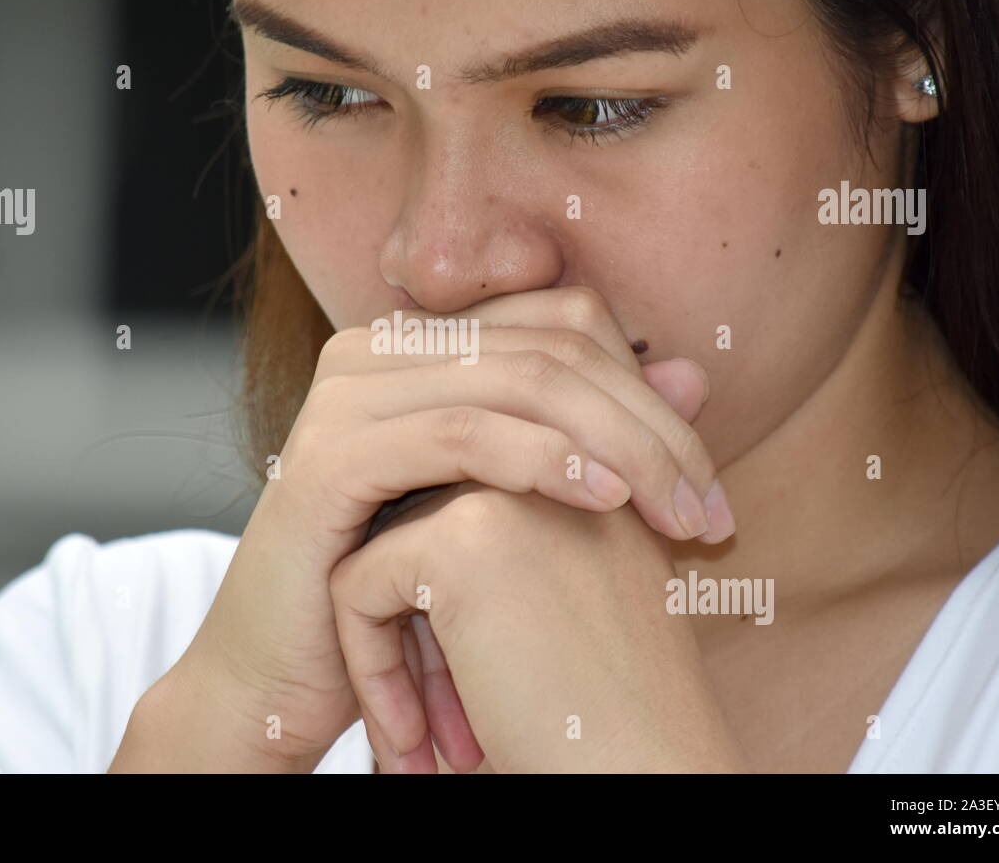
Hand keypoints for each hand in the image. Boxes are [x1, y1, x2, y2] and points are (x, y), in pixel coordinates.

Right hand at [111, 287, 729, 769]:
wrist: (288, 674)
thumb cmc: (408, 594)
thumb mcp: (516, 507)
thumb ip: (597, 436)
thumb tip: (692, 376)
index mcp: (420, 345)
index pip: (563, 325)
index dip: (647, 392)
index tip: (703, 480)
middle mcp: (377, 348)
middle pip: (552, 350)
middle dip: (650, 429)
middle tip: (710, 512)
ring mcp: (345, 393)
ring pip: (519, 382)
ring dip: (620, 447)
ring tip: (679, 517)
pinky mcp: (329, 455)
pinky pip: (459, 435)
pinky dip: (544, 461)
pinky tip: (606, 501)